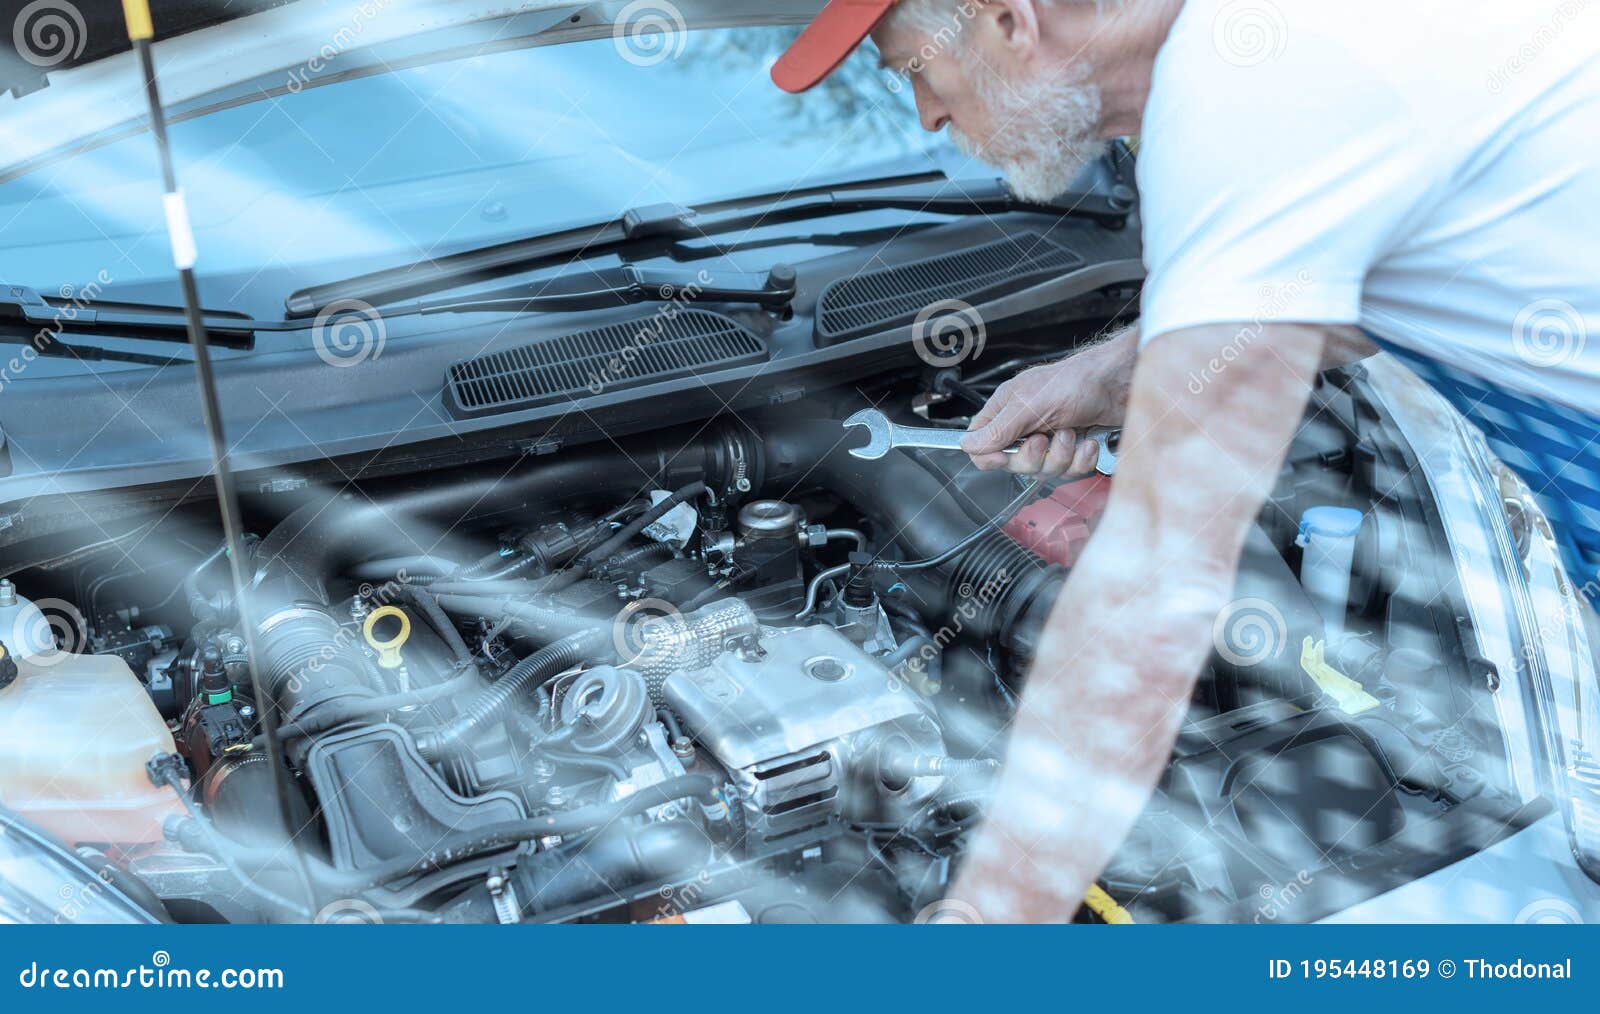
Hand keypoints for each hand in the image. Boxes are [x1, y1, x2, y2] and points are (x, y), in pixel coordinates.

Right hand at [959, 327, 1137, 475]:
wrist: (1121, 383)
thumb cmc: (1077, 381)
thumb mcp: (1030, 405)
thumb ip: (998, 429)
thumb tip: (968, 444)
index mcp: (1007, 410)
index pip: (981, 444)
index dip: (989, 457)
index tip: (1003, 456)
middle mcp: (1026, 425)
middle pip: (1014, 464)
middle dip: (1035, 458)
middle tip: (1045, 438)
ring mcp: (1051, 439)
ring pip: (1044, 471)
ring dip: (1061, 456)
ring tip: (1071, 433)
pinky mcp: (1074, 449)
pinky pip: (1070, 472)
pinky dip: (1082, 459)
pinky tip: (1087, 442)